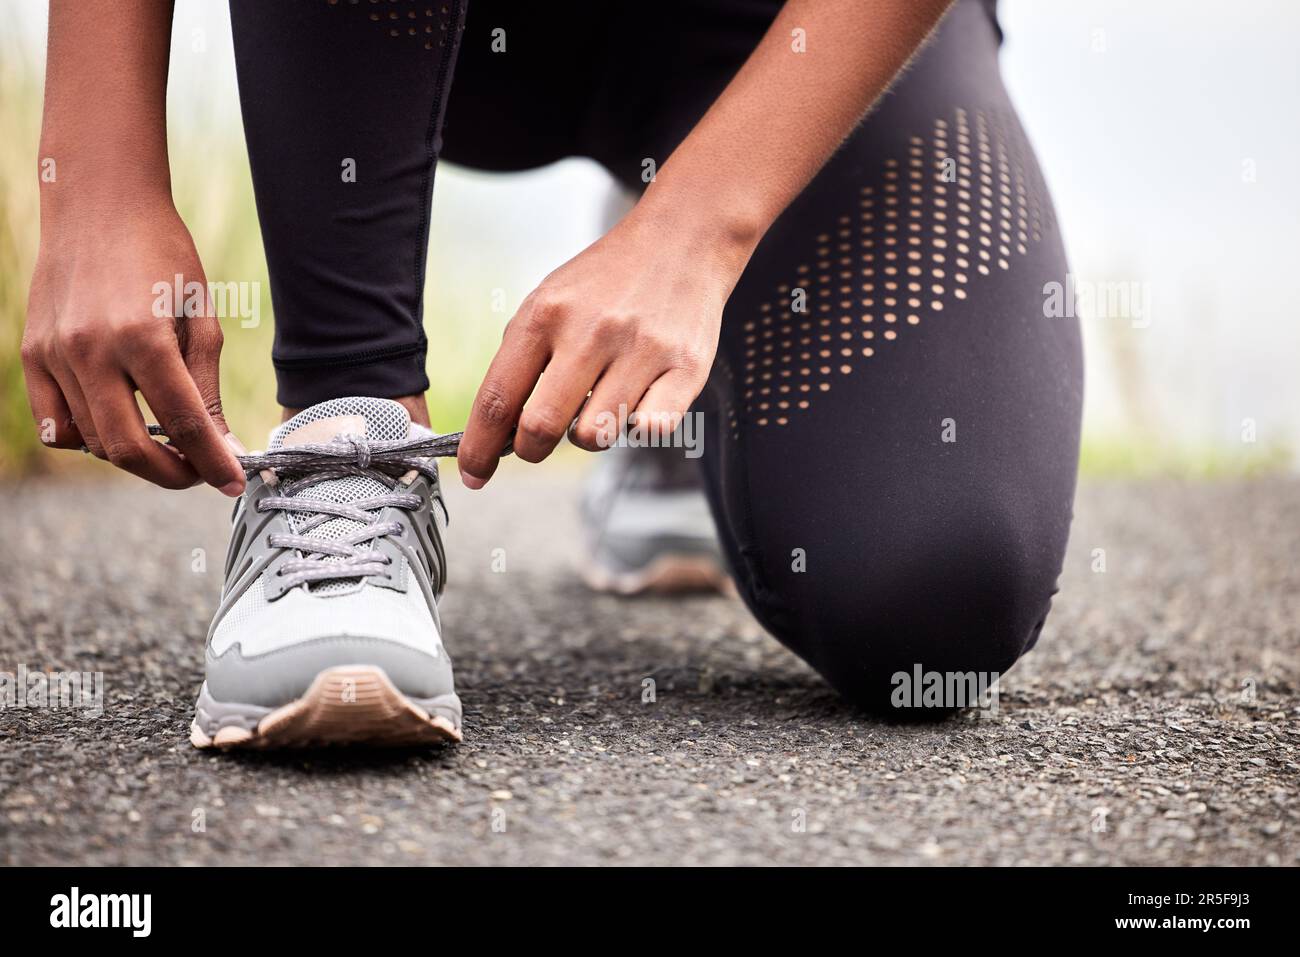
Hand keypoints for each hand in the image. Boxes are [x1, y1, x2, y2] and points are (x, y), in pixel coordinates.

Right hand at [22, 201, 244, 494]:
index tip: (234, 483)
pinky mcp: (32, 355)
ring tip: (166, 446)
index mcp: (143, 337)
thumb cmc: (162, 255)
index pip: (183, 423)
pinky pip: (55, 424)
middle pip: (128, 448)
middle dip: (171, 475)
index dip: (212, 462)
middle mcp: (91, 350)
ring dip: (134, 457)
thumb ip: (206, 386)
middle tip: (199, 475)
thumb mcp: (199, 317)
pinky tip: (119, 428)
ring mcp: (54, 355)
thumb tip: (224, 444)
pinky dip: (88, 440)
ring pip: (92, 441)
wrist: (99, 205)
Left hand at [457, 205, 747, 487]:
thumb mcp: (549, 301)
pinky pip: (649, 431)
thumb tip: (496, 432)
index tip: (474, 475)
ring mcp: (641, 350)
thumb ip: (521, 359)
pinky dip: (637, 427)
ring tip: (598, 402)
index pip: (498, 399)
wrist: (683, 241)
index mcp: (545, 314)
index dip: (479, 448)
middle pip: (540, 427)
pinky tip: (639, 400)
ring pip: (594, 436)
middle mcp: (592, 331)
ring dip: (587, 434)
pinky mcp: (686, 368)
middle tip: (536, 443)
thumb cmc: (607, 281)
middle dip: (530, 450)